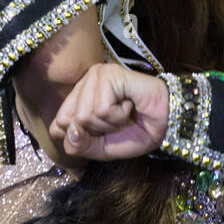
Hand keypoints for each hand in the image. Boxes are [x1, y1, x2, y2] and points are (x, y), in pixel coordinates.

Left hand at [49, 62, 169, 160]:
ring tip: (125, 112)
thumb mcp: (101, 148)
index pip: (57, 126)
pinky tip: (130, 105)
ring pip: (84, 115)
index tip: (104, 132)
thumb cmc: (136, 132)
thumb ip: (79, 145)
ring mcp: (96, 76)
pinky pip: (102, 109)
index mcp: (78, 97)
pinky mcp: (110, 75)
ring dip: (110, 123)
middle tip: (117, 122)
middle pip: (68, 122)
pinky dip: (119, 115)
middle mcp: (84, 82)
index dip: (80, 138)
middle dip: (95, 131)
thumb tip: (69, 130)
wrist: (166, 124)